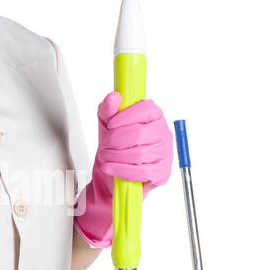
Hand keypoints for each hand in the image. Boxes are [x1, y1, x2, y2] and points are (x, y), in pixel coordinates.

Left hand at [73, 91, 173, 247]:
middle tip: (104, 145)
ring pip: (139, 153)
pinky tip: (109, 168)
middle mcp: (164, 133)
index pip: (146, 109)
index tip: (110, 124)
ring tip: (105, 156)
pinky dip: (121, 170)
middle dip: (115, 141)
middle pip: (139, 134)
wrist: (112, 172)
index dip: (125, 116)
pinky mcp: (162, 172)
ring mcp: (165, 153)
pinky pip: (142, 172)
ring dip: (116, 156)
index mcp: (154, 116)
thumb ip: (108, 109)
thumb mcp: (106, 124)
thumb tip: (114, 97)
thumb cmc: (114, 145)